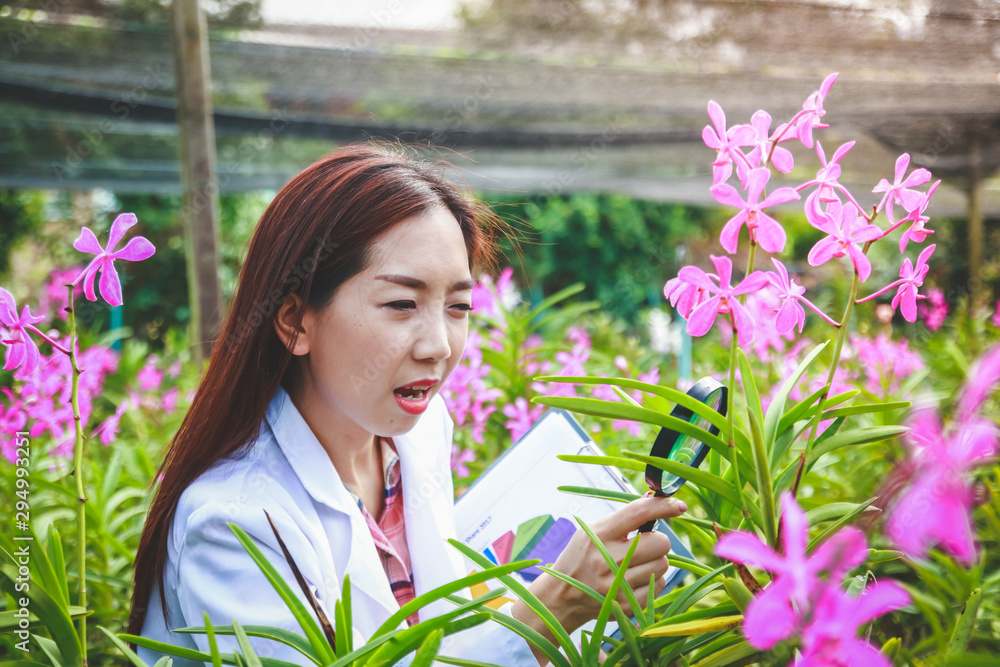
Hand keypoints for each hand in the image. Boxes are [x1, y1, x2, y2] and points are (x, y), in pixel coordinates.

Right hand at [512, 494, 686, 658]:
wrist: (562, 596)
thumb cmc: (582, 557)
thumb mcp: (594, 531)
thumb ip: (624, 517)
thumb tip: (654, 498)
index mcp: (599, 534)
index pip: (638, 513)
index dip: (663, 506)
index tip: (679, 505)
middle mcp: (607, 559)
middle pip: (660, 542)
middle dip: (657, 541)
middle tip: (643, 545)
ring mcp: (617, 585)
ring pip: (663, 564)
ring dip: (655, 561)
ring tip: (634, 564)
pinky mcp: (626, 604)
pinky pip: (659, 585)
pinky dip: (652, 580)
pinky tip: (633, 580)